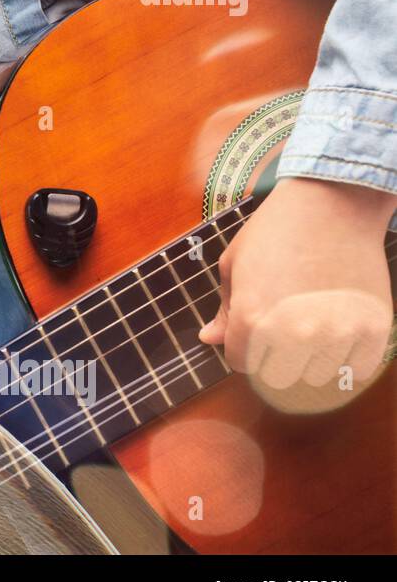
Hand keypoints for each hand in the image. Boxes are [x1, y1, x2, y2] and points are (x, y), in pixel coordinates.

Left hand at [199, 177, 394, 387]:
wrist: (332, 203)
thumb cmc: (276, 230)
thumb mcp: (234, 265)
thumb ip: (224, 310)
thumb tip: (209, 340)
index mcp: (251, 319)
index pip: (239, 363)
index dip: (243, 347)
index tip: (253, 331)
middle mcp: (293, 334)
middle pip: (276, 377)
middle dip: (274, 358)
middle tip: (283, 332)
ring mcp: (336, 334)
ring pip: (316, 377)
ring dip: (312, 359)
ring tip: (312, 326)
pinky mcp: (371, 330)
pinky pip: (355, 370)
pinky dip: (347, 359)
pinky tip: (339, 332)